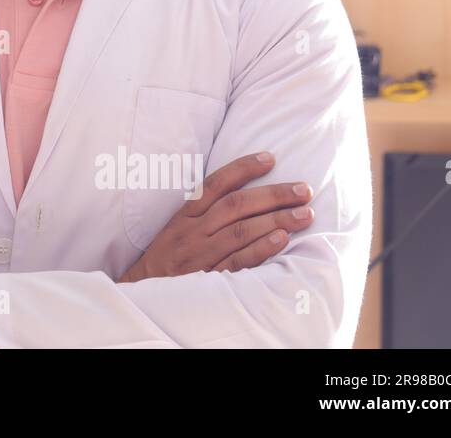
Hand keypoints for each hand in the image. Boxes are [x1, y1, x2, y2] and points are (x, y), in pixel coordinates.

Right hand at [118, 151, 313, 282]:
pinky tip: (282, 240)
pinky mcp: (209, 279)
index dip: (243, 168)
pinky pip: (238, 261)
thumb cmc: (169, 256)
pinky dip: (260, 249)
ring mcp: (201, 255)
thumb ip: (205, 211)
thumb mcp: (178, 227)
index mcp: (185, 215)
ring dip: (276, 220)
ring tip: (305, 214)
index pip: (215, 184)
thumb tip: (244, 191)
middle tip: (304, 190)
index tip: (270, 158)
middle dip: (273, 195)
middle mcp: (193, 231)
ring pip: (241, 231)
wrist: (145, 292)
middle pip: (236, 206)